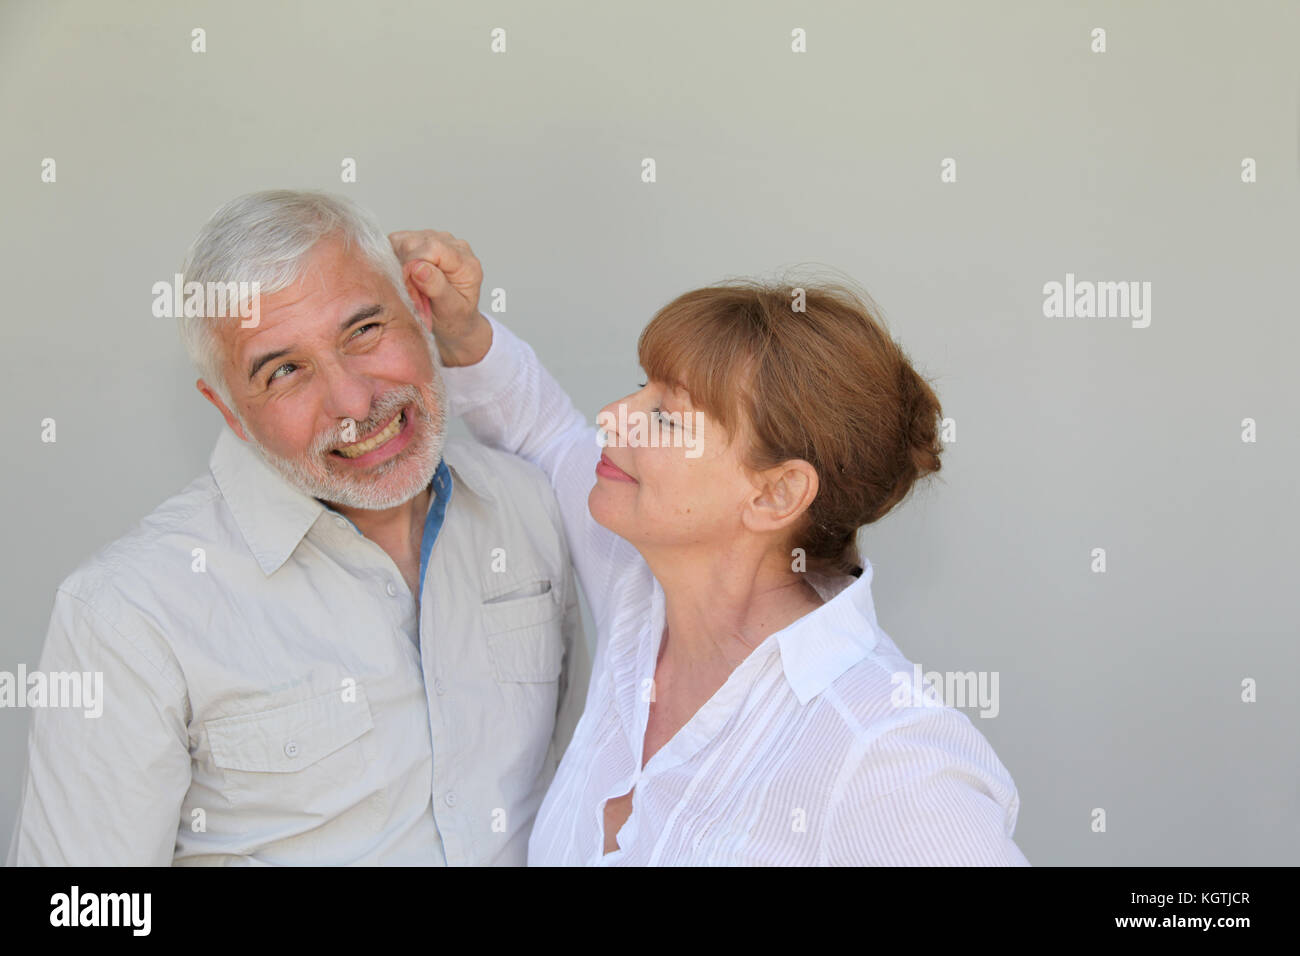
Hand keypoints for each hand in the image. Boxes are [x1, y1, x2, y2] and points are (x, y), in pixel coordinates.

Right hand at [388, 229, 490, 365]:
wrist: (455, 319)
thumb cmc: (455, 316)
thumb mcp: (451, 310)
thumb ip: (438, 288)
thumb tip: (419, 267)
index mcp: (466, 262)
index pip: (433, 247)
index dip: (414, 265)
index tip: (410, 288)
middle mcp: (454, 245)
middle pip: (415, 242)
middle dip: (405, 267)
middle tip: (411, 292)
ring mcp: (438, 239)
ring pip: (404, 240)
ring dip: (399, 263)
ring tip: (410, 286)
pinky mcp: (422, 240)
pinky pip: (398, 241)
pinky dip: (395, 259)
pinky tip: (405, 276)